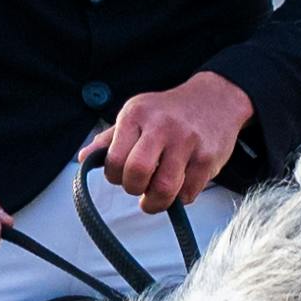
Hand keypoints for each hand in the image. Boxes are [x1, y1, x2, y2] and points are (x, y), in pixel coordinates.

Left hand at [83, 72, 250, 213]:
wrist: (216, 98)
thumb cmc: (169, 111)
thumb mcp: (136, 114)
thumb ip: (109, 139)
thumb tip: (83, 159)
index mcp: (136, 114)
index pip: (114, 159)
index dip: (115, 176)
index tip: (122, 176)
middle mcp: (161, 126)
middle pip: (137, 173)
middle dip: (134, 189)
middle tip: (139, 187)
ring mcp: (187, 142)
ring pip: (164, 189)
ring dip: (156, 202)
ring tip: (156, 197)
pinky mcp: (208, 157)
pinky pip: (188, 193)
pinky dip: (180, 198)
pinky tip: (179, 187)